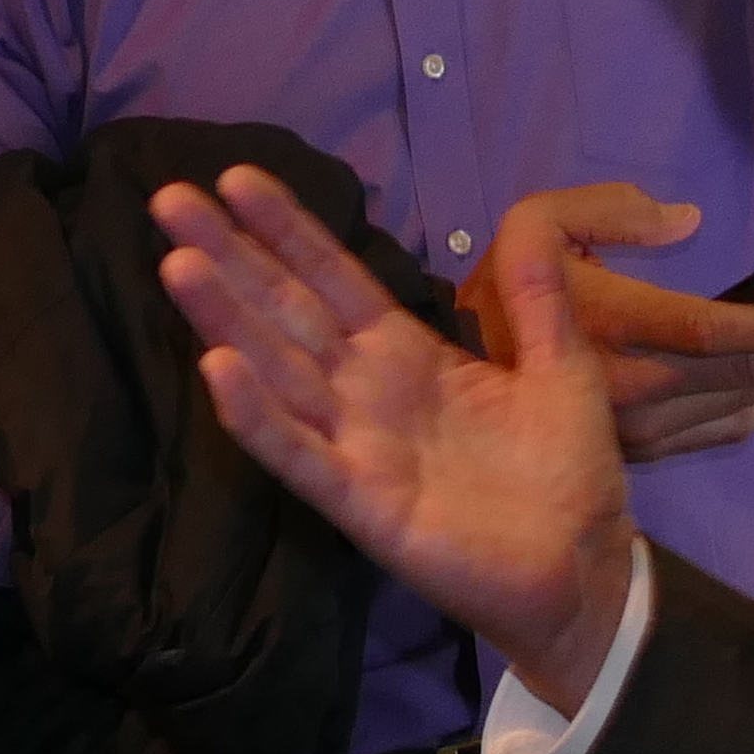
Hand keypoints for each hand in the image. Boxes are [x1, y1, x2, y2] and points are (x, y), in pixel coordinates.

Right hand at [148, 167, 640, 710]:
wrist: (584, 574)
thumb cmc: (566, 475)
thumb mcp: (563, 368)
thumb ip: (538, 299)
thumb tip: (536, 217)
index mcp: (409, 355)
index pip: (336, 279)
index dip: (289, 231)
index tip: (236, 179)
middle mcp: (367, 393)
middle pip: (288, 312)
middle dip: (231, 257)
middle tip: (169, 200)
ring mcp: (357, 447)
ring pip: (279, 371)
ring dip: (228, 319)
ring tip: (179, 265)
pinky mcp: (361, 503)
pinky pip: (300, 454)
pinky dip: (257, 415)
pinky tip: (216, 368)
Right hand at [474, 182, 753, 460]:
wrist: (460, 383)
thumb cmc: (507, 294)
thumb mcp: (536, 224)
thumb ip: (611, 209)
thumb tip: (688, 221)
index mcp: (611, 325)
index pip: (718, 332)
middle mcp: (633, 388)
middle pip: (748, 373)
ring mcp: (640, 430)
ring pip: (742, 404)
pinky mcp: (643, 453)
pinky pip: (721, 430)